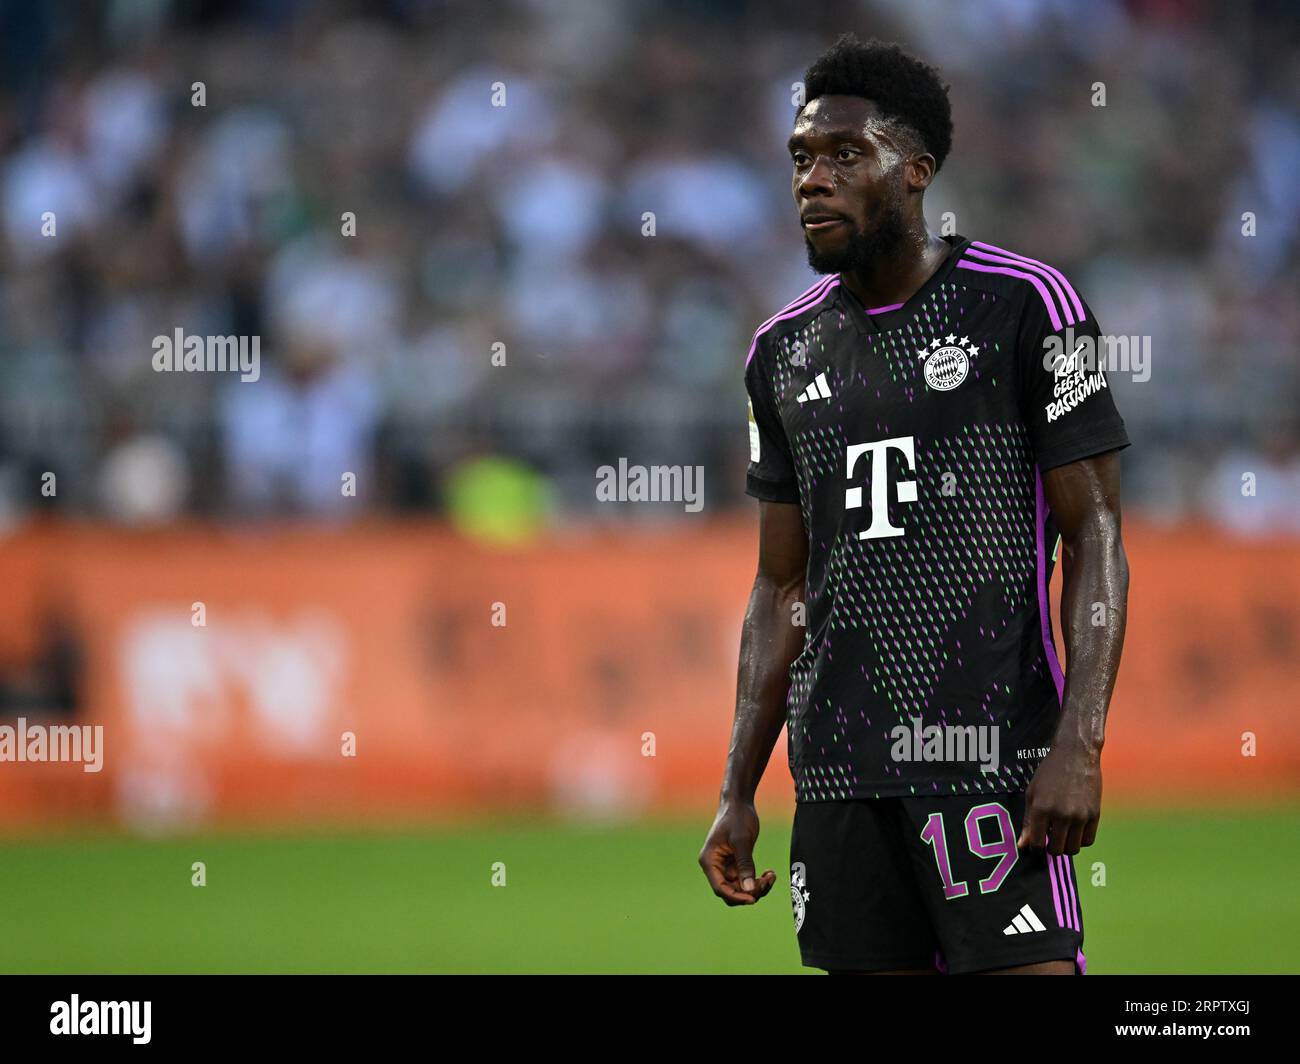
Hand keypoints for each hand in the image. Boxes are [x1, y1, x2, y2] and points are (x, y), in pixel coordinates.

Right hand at [698, 801, 776, 904]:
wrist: (739, 803)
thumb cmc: (737, 817)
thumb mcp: (742, 840)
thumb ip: (745, 864)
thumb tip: (749, 889)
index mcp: (709, 861)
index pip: (720, 888)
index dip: (737, 896)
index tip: (753, 898)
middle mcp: (715, 866)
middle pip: (730, 891)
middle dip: (749, 891)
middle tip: (767, 881)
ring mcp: (726, 866)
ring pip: (740, 888)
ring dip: (756, 887)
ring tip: (771, 876)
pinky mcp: (736, 863)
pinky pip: (746, 880)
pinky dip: (758, 880)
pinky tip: (769, 873)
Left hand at [1017, 740, 1101, 856]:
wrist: (1075, 755)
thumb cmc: (1049, 773)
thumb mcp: (1032, 794)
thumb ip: (1028, 821)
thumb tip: (1023, 845)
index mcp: (1041, 809)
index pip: (1037, 844)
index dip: (1035, 848)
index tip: (1037, 844)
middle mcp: (1061, 815)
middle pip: (1057, 850)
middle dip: (1051, 848)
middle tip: (1050, 838)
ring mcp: (1080, 816)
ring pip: (1073, 849)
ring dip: (1066, 845)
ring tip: (1062, 833)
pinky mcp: (1095, 815)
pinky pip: (1088, 841)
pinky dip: (1080, 840)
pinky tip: (1074, 829)